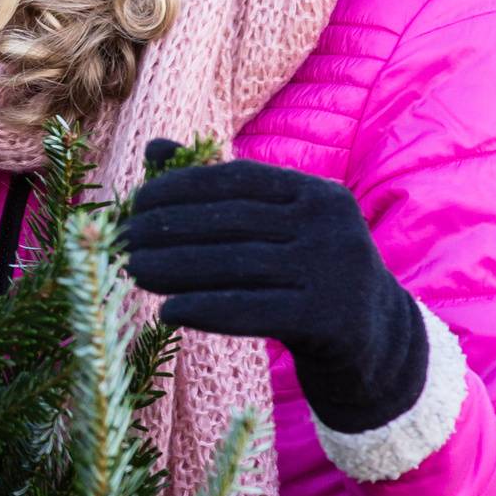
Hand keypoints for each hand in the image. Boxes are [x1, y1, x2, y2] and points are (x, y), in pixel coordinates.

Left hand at [121, 141, 428, 433]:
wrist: (375, 346)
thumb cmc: (306, 277)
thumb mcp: (275, 229)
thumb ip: (220, 190)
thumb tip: (153, 148)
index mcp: (317, 194)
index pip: (238, 179)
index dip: (181, 187)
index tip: (135, 201)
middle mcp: (332, 225)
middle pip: (233, 222)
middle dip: (168, 230)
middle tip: (121, 240)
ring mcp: (335, 272)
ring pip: (237, 265)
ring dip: (175, 269)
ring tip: (131, 271)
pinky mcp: (331, 320)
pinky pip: (253, 310)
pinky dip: (205, 310)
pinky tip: (167, 312)